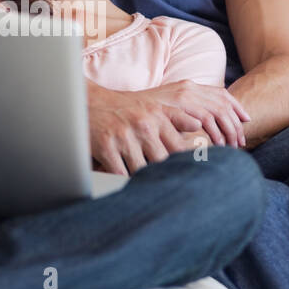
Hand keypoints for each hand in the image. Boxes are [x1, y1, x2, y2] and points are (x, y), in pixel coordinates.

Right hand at [87, 81, 249, 174]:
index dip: (184, 164)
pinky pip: (120, 173)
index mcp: (158, 116)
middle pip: (162, 162)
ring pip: (142, 170)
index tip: (189, 177)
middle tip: (166, 185)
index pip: (179, 147)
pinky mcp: (106, 146)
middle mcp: (143, 124)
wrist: (90, 103)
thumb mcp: (152, 107)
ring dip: (142, 178)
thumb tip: (198, 124)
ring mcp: (124, 135)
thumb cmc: (125, 109)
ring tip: (145, 183)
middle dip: (163, 174)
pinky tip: (125, 179)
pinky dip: (123, 179)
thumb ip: (176, 117)